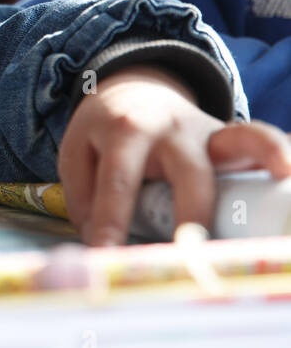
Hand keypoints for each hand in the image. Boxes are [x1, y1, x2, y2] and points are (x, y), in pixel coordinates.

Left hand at [59, 65, 290, 244]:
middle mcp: (171, 129)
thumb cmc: (105, 135)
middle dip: (191, 210)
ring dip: (265, 154)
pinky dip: (281, 152)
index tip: (109, 255)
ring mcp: (210, 132)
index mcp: (124, 130)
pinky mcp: (234, 141)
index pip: (118, 180)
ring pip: (242, 138)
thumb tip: (103, 245)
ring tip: (284, 174)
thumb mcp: (78, 153)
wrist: (134, 92)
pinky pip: (263, 143)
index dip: (112, 220)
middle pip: (185, 170)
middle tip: (193, 248)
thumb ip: (84, 196)